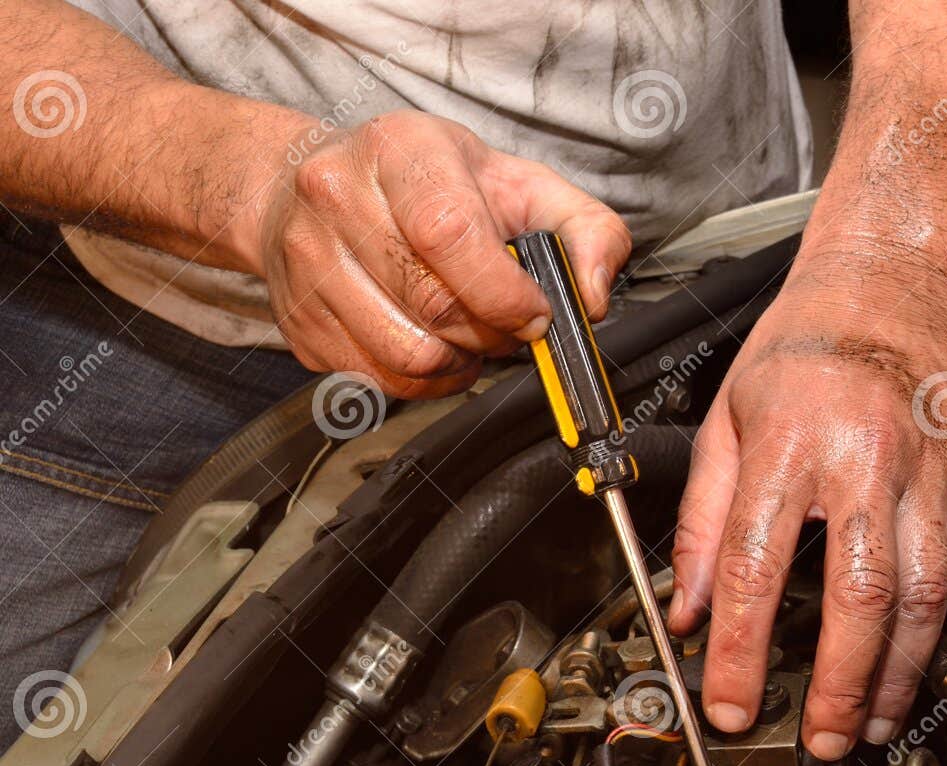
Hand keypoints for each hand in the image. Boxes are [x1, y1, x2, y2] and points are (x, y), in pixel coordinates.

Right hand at [251, 110, 630, 397]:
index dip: (503, 290)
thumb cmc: (429, 186)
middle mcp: (337, 199)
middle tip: (509, 323)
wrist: (310, 191)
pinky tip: (435, 346)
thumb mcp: (519, 183)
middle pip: (434, 305)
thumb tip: (595, 296)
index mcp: (399, 150)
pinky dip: (426, 381)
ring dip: (461, 362)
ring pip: (408, 355)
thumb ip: (585, 230)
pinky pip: (380, 381)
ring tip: (471, 335)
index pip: (448, 232)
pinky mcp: (298, 324)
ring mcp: (308, 264)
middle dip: (493, 332)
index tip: (535, 311)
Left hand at [668, 264, 946, 759]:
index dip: (739, 650)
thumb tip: (684, 608)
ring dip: (903, 672)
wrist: (887, 282)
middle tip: (825, 739)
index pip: (754, 567)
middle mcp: (866, 457)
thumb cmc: (803, 347)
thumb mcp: (725, 419)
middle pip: (859, 595)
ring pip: (927, 591)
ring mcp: (932, 470)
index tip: (732, 705)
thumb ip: (701, 520)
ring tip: (880, 721)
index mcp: (790, 444)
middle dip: (841, 685)